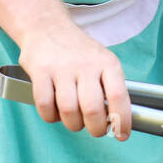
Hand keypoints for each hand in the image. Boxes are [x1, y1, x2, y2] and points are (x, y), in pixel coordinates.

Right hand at [18, 17, 131, 140]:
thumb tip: (118, 120)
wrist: (48, 27)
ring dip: (73, 124)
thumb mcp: (103, 61)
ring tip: (75, 122)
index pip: (118, 95)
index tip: (122, 135)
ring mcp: (62, 67)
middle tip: (96, 131)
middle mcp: (86, 64)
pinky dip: (50, 116)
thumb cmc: (80, 52)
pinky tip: (55, 113)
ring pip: (68, 110)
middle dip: (96, 128)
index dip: (122, 120)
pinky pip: (45, 105)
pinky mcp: (40, 71)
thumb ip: (110, 87)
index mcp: (107, 63)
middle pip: (92, 108)